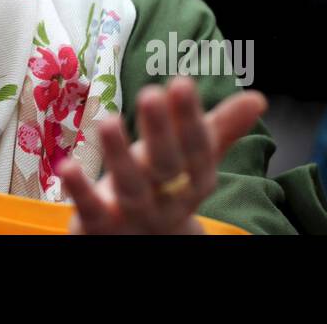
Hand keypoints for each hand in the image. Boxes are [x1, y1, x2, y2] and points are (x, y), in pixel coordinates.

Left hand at [59, 78, 266, 233]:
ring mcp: (134, 215)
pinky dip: (79, 190)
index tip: (181, 83)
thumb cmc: (168, 189)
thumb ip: (220, 129)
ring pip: (131, 188)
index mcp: (192, 181)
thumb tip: (259, 98)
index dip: (190, 119)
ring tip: (109, 121)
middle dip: (160, 131)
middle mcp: (168, 200)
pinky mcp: (100, 226)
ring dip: (119, 155)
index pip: (196, 149)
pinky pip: (91, 210)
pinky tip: (67, 166)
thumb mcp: (193, 160)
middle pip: (166, 167)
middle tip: (151, 93)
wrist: (146, 244)